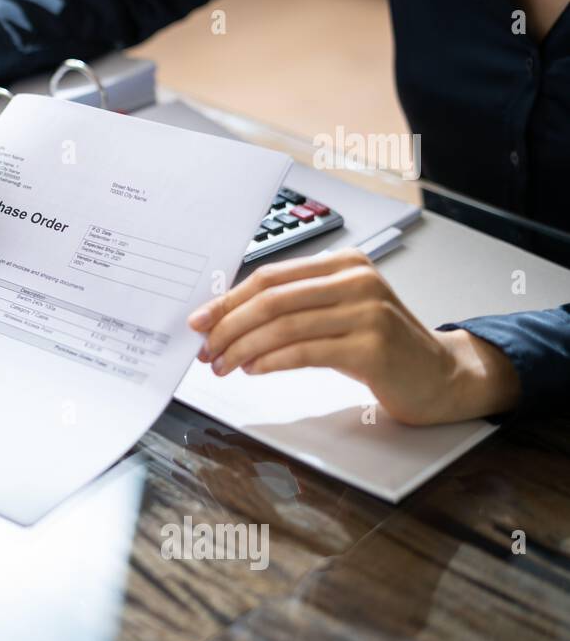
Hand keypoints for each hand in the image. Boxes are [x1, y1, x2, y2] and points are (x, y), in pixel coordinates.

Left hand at [188, 248, 520, 424]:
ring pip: (283, 326)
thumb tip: (228, 318)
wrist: (439, 376)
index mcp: (344, 263)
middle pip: (271, 299)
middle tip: (206, 348)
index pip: (269, 277)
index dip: (227, 300)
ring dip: (242, 348)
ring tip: (223, 365)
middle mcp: (357, 280)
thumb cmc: (381, 346)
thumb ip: (293, 307)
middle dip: (228, 326)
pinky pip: (304, 351)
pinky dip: (270, 361)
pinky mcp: (371, 347)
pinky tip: (253, 370)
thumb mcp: (337, 313)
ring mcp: (367, 312)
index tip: (200, 320)